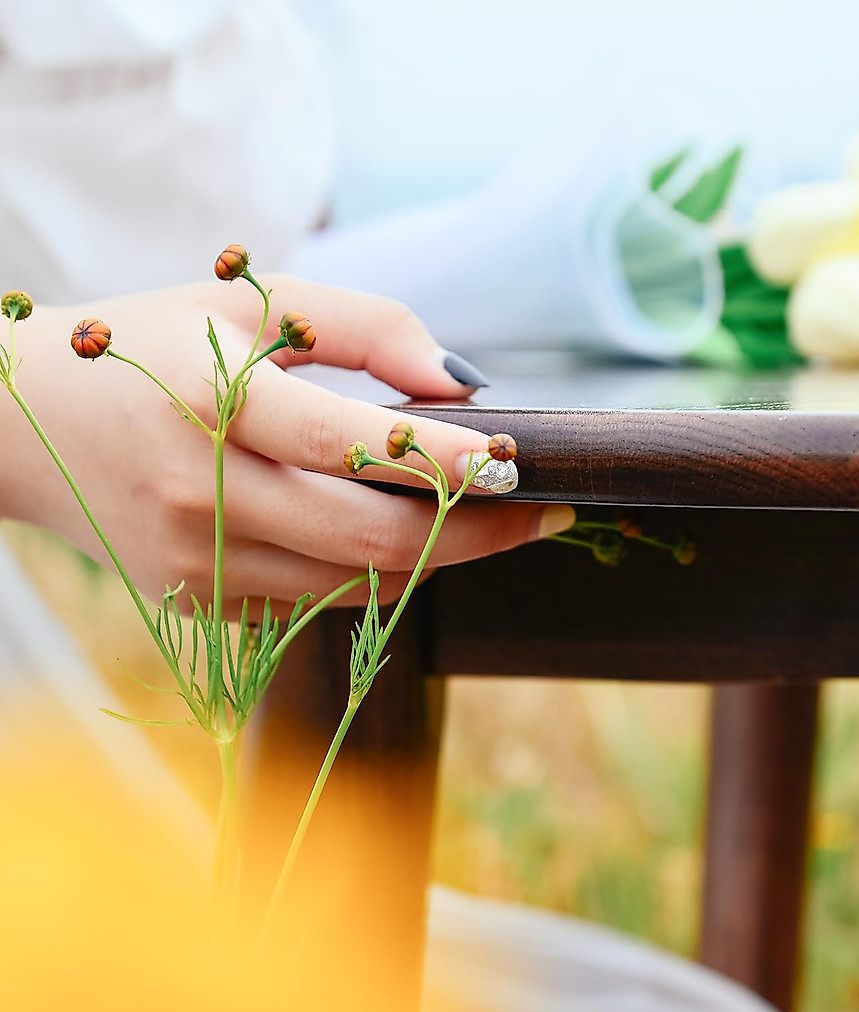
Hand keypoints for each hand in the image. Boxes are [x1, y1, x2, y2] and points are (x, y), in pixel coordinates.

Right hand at [0, 277, 573, 607]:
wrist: (24, 424)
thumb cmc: (150, 349)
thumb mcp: (248, 301)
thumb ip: (367, 327)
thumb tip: (463, 386)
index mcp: (216, 402)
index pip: (358, 447)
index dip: (455, 464)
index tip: (529, 466)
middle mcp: (208, 494)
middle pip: (376, 539)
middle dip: (479, 532)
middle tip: (545, 513)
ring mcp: (201, 562)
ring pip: (357, 583)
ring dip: (437, 558)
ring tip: (485, 520)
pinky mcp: (200, 601)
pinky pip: (317, 600)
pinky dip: (373, 573)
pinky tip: (402, 538)